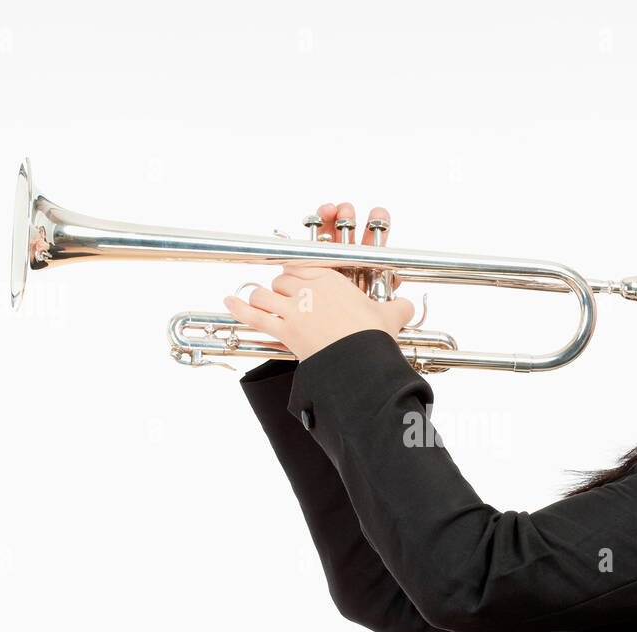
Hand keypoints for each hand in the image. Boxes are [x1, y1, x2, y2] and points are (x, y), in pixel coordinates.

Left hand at [222, 201, 413, 361]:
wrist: (361, 360)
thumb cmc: (373, 337)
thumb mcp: (390, 317)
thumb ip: (398, 308)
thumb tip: (408, 307)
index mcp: (331, 279)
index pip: (303, 267)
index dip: (297, 274)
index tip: (297, 279)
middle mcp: (308, 289)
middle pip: (282, 280)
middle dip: (281, 290)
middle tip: (285, 300)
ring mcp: (293, 309)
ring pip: (265, 294)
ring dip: (261, 299)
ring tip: (260, 303)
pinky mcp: (284, 330)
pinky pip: (253, 316)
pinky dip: (238, 309)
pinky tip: (228, 302)